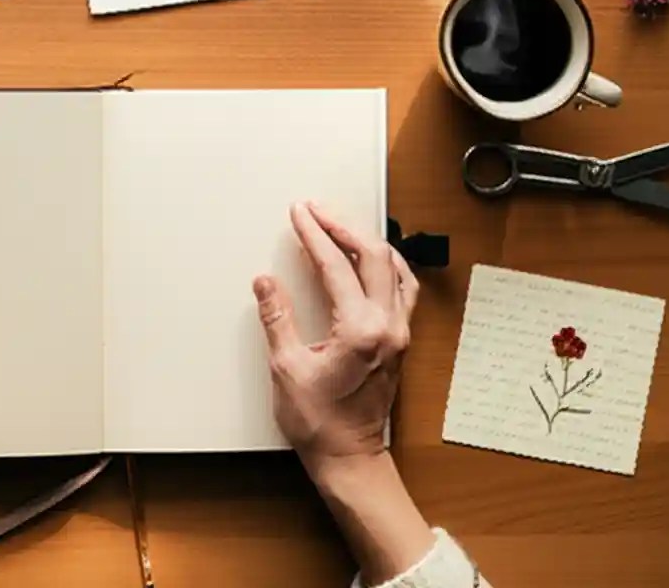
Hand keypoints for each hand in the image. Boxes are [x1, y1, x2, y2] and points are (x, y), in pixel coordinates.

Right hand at [251, 201, 417, 476]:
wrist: (349, 457)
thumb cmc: (320, 423)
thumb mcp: (286, 369)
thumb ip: (277, 319)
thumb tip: (266, 283)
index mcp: (361, 330)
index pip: (336, 266)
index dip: (314, 235)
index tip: (299, 215)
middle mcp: (388, 326)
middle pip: (373, 256)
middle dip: (342, 226)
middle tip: (316, 211)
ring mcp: (400, 332)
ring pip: (393, 268)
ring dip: (366, 242)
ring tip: (339, 227)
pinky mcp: (400, 340)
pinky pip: (402, 288)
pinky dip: (386, 265)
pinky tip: (372, 260)